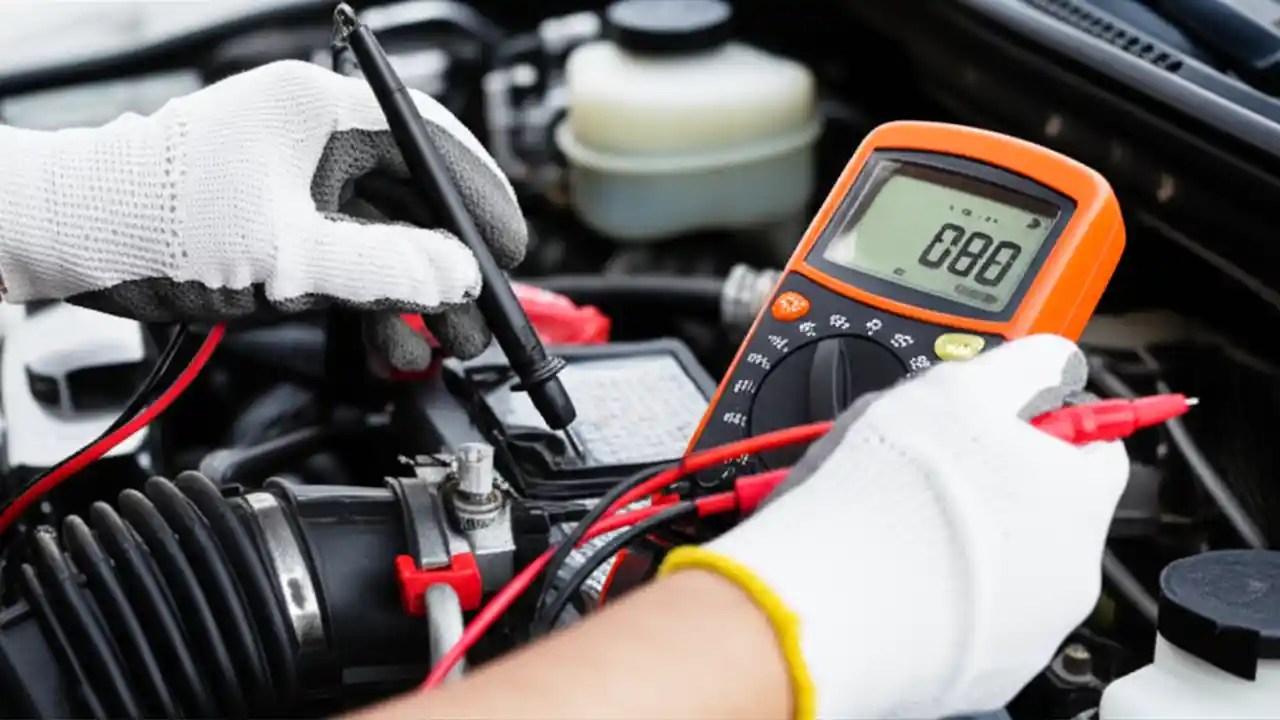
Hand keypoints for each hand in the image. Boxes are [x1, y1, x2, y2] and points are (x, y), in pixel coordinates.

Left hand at [0, 60, 524, 361]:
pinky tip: (390, 342)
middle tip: (483, 312)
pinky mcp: (275, 212)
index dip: (479, 201)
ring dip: (413, 291)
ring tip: (443, 343)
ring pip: (381, 231)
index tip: (511, 247)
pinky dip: (371, 296)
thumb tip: (460, 276)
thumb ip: (385, 268)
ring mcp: (294, 174)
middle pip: (413, 195)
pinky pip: (345, 251)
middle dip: (449, 262)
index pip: (432, 145)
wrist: (69, 239)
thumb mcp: (286, 256)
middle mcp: (313, 133)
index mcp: (320, 111)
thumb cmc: (157, 222)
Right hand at [662, 335, 1128, 718]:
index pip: (1097, 446)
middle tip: (932, 472)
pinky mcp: (983, 675)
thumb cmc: (880, 499)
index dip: (1042, 425)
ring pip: (1009, 569)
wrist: (817, 606)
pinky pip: (972, 622)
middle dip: (998, 487)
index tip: (1003, 426)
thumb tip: (1054, 359)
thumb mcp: (951, 389)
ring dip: (969, 544)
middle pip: (1048, 510)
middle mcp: (1070, 573)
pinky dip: (943, 598)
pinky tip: (895, 575)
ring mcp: (1029, 632)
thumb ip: (1020, 365)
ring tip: (900, 525)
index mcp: (1078, 497)